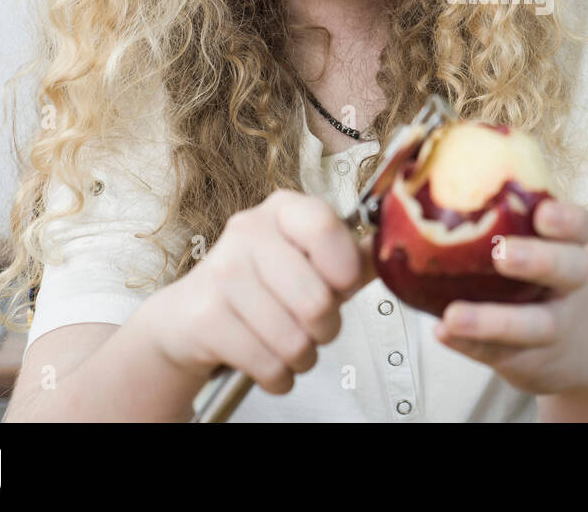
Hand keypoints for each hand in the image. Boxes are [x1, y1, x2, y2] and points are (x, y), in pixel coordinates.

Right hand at [137, 189, 376, 395]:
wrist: (190, 318)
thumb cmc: (262, 285)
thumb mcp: (308, 262)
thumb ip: (353, 258)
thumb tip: (397, 252)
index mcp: (284, 210)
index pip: (323, 225)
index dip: (344, 266)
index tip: (345, 287)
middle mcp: (248, 231)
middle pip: (316, 297)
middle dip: (327, 327)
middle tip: (317, 326)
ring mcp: (221, 272)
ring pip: (293, 339)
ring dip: (302, 356)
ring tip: (291, 345)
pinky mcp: (204, 317)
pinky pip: (267, 364)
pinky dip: (277, 376)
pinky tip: (269, 361)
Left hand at [432, 200, 587, 394]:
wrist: (583, 350)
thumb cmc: (544, 282)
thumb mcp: (545, 250)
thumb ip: (509, 221)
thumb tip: (433, 177)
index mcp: (570, 249)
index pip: (581, 228)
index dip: (567, 220)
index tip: (543, 213)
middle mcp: (568, 287)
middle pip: (569, 270)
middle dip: (539, 260)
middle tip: (503, 254)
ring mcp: (552, 326)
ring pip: (534, 325)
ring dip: (492, 320)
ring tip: (454, 315)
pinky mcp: (529, 358)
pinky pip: (499, 353)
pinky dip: (468, 343)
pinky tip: (443, 332)